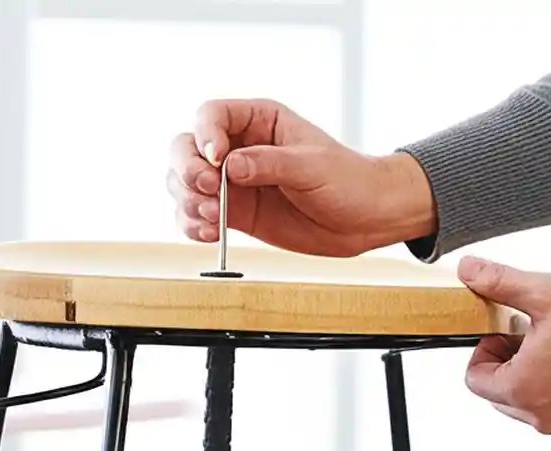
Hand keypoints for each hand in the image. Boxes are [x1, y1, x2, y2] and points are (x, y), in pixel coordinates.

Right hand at [167, 99, 436, 256]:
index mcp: (258, 121)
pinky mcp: (236, 213)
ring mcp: (233, 182)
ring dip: (187, 201)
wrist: (366, 219)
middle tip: (206, 191)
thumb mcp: (312, 166)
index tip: (215, 159)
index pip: (212, 116)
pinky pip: (197, 216)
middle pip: (186, 148)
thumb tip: (230, 166)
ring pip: (184, 184)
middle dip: (187, 170)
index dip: (205, 135)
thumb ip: (270, 163)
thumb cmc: (348, 180)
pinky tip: (211, 234)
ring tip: (212, 220)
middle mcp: (239, 148)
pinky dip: (193, 226)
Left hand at [459, 257, 550, 437]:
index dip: (486, 348)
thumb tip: (469, 270)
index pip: (475, 379)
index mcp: (524, 389)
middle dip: (508, 361)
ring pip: (530, 401)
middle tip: (534, 330)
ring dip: (534, 372)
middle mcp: (544, 416)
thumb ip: (499, 283)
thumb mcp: (547, 291)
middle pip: (500, 393)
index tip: (506, 328)